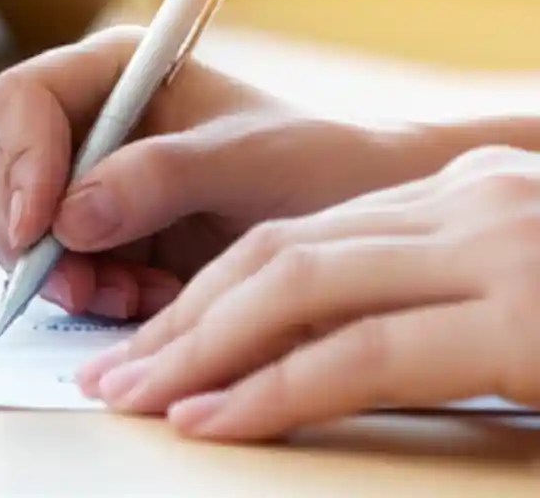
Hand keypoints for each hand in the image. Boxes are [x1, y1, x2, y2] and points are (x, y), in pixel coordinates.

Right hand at [0, 25, 409, 319]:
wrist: (351, 226)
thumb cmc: (315, 166)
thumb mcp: (248, 161)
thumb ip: (160, 176)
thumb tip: (68, 217)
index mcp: (113, 73)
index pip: (23, 99)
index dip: (22, 157)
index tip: (43, 222)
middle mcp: (86, 124)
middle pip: (1, 169)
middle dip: (30, 233)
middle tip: (79, 282)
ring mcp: (84, 185)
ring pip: (15, 230)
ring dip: (62, 275)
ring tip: (134, 297)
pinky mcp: (95, 241)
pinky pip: (52, 273)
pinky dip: (87, 297)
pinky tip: (145, 301)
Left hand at [78, 145, 539, 440]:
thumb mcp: (511, 289)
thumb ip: (423, 293)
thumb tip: (318, 343)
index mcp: (455, 193)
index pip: (297, 239)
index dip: (207, 294)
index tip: (150, 343)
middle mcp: (463, 203)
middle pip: (277, 255)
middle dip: (181, 321)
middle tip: (112, 373)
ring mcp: (490, 252)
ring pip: (296, 289)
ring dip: (198, 349)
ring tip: (133, 395)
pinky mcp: (516, 320)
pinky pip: (358, 352)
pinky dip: (270, 389)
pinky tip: (209, 418)